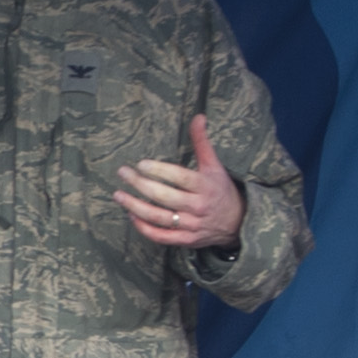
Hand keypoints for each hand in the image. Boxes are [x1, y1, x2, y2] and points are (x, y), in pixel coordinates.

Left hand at [114, 114, 246, 249]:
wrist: (238, 222)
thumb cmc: (221, 189)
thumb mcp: (215, 166)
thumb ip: (202, 142)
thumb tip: (199, 116)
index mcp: (205, 186)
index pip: (180, 177)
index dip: (159, 170)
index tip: (141, 163)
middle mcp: (198, 206)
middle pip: (164, 197)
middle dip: (140, 184)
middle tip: (123, 173)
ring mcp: (192, 225)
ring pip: (159, 217)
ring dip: (135, 207)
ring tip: (118, 195)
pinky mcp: (186, 240)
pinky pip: (162, 236)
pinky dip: (144, 228)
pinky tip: (131, 216)